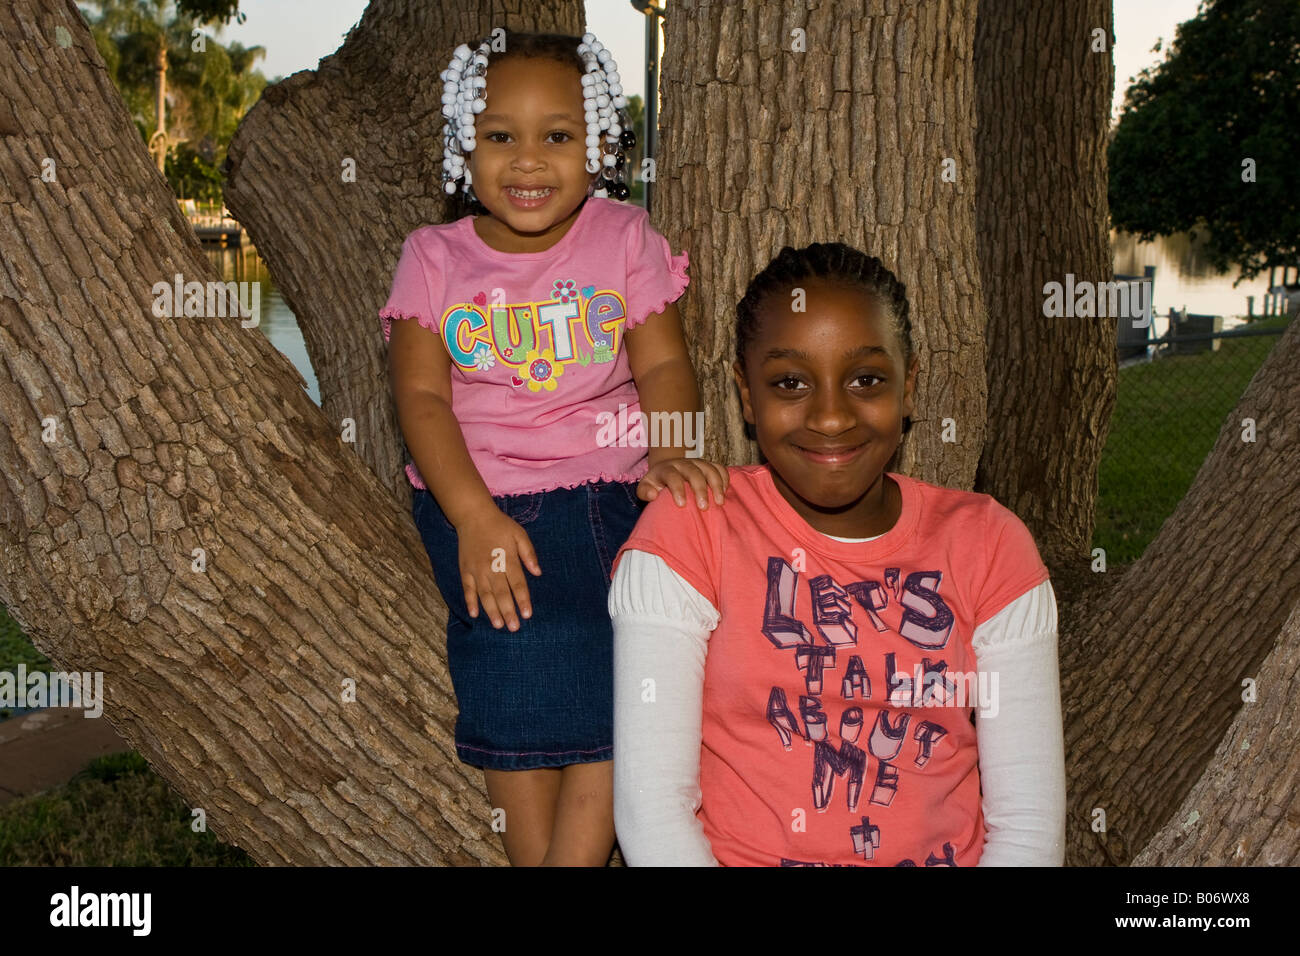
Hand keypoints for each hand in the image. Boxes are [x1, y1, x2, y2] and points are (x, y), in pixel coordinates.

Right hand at [454, 503, 541, 630]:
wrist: (474, 516)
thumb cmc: (500, 526)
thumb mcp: (519, 534)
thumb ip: (529, 553)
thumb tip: (538, 572)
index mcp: (507, 559)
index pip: (517, 583)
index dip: (522, 599)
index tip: (528, 614)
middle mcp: (491, 567)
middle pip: (501, 593)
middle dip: (508, 611)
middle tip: (514, 628)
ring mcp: (476, 570)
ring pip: (485, 594)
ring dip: (491, 611)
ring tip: (498, 625)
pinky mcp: (465, 570)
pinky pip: (467, 589)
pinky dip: (470, 601)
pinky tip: (475, 614)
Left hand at [637, 458, 728, 508]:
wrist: (668, 469)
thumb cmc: (658, 484)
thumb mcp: (647, 486)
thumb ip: (644, 492)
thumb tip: (653, 495)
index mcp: (667, 469)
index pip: (672, 476)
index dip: (678, 489)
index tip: (682, 505)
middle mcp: (684, 464)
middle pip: (694, 472)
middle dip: (700, 489)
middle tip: (703, 507)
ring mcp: (698, 463)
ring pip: (710, 469)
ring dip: (716, 485)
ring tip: (719, 502)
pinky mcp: (709, 465)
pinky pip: (720, 469)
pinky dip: (724, 479)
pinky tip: (725, 493)